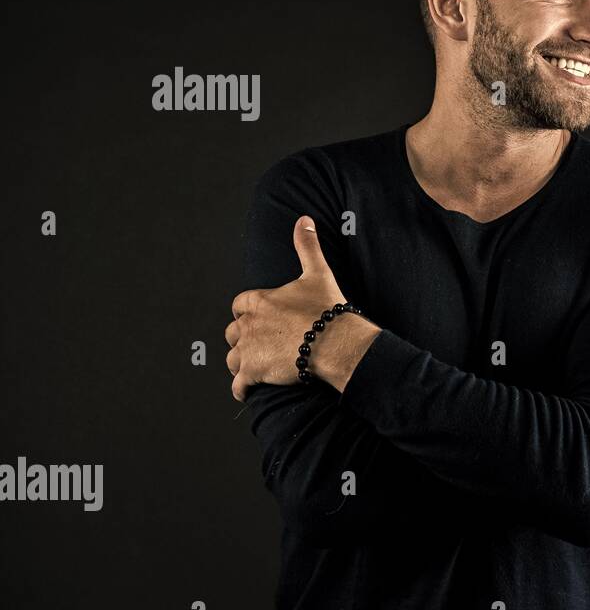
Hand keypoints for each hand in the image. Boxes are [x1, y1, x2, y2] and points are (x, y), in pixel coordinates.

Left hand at [226, 215, 347, 401]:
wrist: (335, 343)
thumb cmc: (328, 310)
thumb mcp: (318, 273)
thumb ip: (307, 245)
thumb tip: (304, 219)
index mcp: (259, 301)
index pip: (240, 305)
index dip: (248, 312)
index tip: (257, 317)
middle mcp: (248, 324)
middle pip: (233, 332)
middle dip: (243, 337)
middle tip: (258, 343)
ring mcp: (249, 350)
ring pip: (233, 358)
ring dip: (241, 362)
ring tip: (253, 366)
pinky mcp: (254, 373)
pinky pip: (238, 384)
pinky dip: (241, 388)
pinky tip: (247, 390)